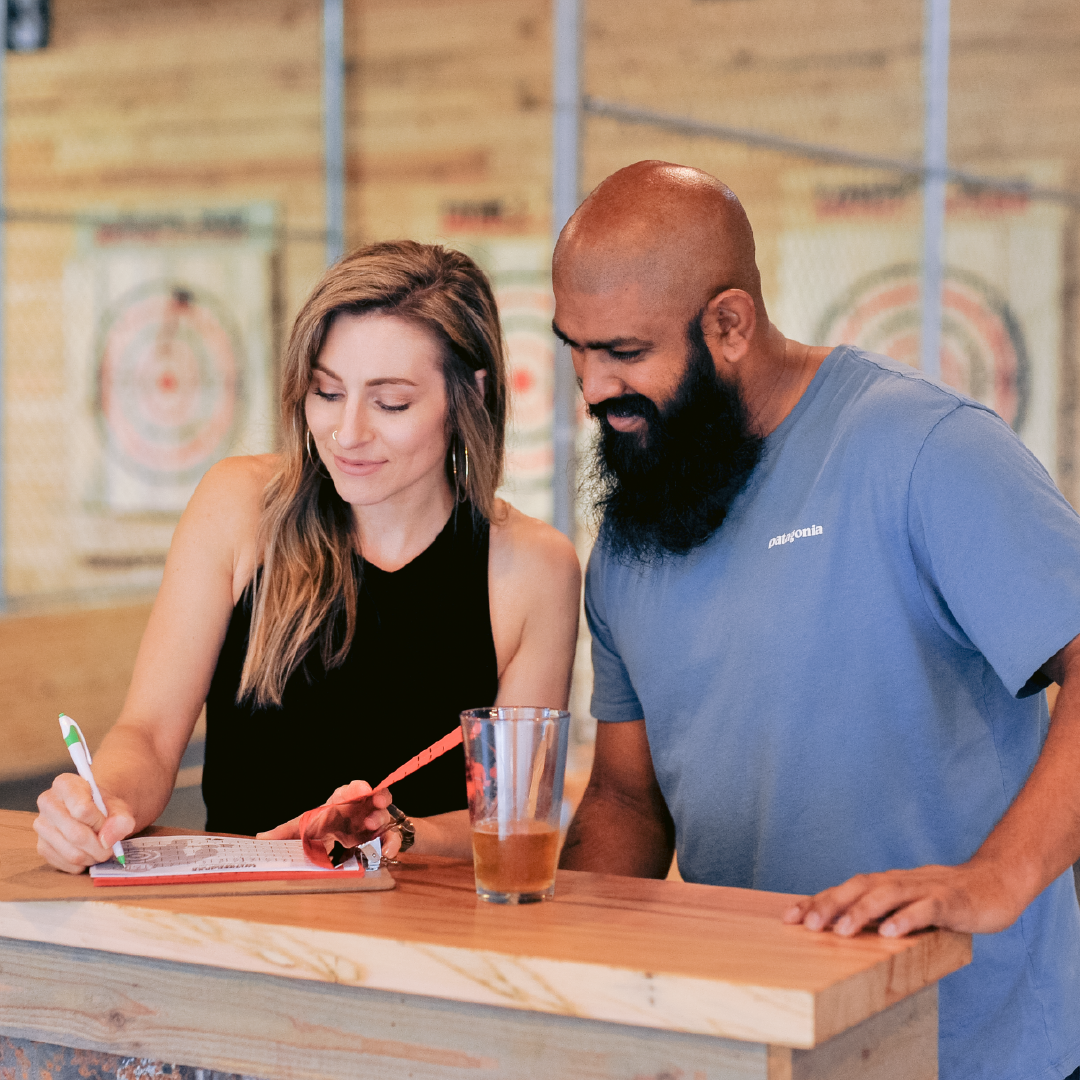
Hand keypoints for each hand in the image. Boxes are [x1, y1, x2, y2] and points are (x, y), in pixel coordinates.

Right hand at [34, 773, 135, 874]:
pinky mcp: (41, 846)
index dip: (101, 823)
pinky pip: (64, 864)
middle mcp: (47, 802)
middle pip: (76, 834)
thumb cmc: (104, 807)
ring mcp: (41, 825)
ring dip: (92, 857)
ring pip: (71, 852)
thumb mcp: (120, 807)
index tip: (111, 825)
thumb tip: (107, 840)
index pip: (82, 810)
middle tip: (111, 849)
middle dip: (99, 847)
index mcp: (65, 784)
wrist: (93, 813)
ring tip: (101, 851)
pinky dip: (81, 864)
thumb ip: (121, 820)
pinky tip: (88, 854)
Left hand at [257, 780, 400, 857]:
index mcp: (342, 803)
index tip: (363, 789)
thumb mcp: (306, 829)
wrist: (349, 839)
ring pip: (384, 816)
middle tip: (377, 801)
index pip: (350, 790)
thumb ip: (286, 832)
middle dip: (378, 796)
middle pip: (374, 796)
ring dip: (381, 820)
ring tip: (373, 827)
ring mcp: (374, 822)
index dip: (357, 788)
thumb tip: (260, 838)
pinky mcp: (383, 838)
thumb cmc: (328, 826)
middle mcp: (361, 809)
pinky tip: (387, 852)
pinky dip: (391, 843)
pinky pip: (391, 838)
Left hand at [782, 859, 1025, 937]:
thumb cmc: (945, 898)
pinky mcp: (950, 901)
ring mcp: (924, 889)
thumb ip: (880, 915)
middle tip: (805, 925)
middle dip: (829, 904)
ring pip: (886, 894)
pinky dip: (906, 919)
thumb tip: (842, 932)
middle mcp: (899, 881)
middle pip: (858, 887)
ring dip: (861, 911)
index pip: (844, 890)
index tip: (788, 917)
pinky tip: (889, 933)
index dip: (816, 901)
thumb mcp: (907, 905)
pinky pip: (925, 909)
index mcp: (885, 883)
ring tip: (840, 931)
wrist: (995, 882)